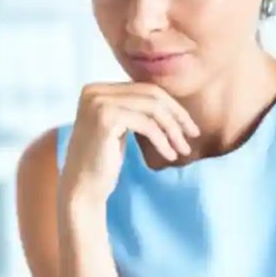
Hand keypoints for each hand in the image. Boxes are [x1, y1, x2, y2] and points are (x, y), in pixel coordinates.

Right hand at [61, 83, 198, 204]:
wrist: (82, 188)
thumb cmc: (102, 162)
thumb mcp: (120, 127)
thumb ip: (135, 108)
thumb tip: (171, 100)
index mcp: (96, 89)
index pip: (144, 88)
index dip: (171, 106)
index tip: (188, 126)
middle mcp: (94, 91)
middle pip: (151, 94)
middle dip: (177, 115)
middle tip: (193, 135)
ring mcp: (97, 102)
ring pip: (152, 108)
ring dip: (173, 130)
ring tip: (183, 150)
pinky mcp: (105, 118)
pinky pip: (146, 124)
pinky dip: (163, 140)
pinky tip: (170, 156)